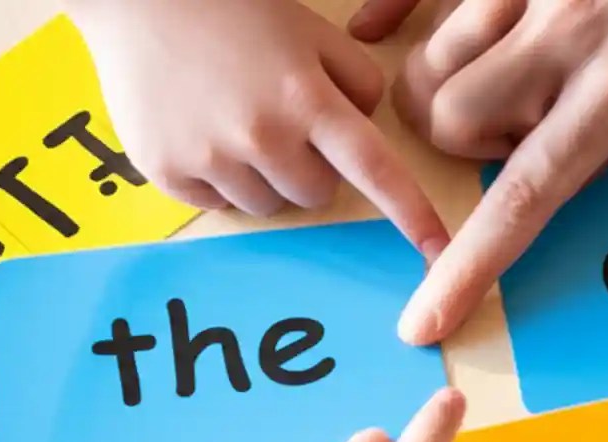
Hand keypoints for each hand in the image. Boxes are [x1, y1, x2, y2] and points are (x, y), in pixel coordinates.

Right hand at [66, 0, 447, 257]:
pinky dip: (217, 177)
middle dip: (311, 167)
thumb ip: (352, 80)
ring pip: (267, 205)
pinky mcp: (167, 172)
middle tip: (280, 121)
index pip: (375, 167)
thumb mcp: (308, 29)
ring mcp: (212, 158)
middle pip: (317, 195)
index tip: (440, 251)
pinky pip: (216, 203)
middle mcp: (263, 136)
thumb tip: (364, 129)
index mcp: (308, 98)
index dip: (411, 212)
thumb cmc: (231, 7)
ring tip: (235, 119)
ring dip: (264, 176)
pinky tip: (201, 128)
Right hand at [354, 0, 607, 343]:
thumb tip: (552, 167)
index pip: (527, 195)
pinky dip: (389, 11)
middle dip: (465, 136)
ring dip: (451, 79)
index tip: (424, 317)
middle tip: (516, 118)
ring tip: (506, 59)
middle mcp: (564, 30)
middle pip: (448, 117)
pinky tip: (376, 24)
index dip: (470, 264)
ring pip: (432, 60)